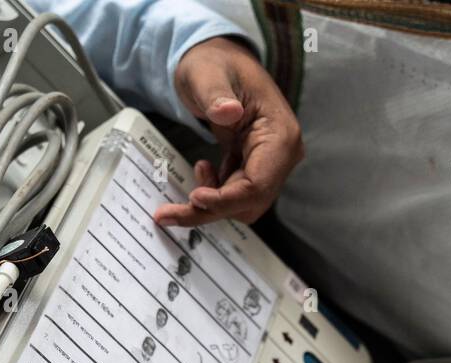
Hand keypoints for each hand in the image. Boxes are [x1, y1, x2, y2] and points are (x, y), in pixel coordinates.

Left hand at [158, 36, 303, 226]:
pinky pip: (236, 194)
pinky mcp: (256, 166)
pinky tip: (202, 171)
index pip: (258, 185)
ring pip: (242, 204)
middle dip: (212, 210)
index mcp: (279, 134)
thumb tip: (228, 112)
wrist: (216, 61)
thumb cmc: (213, 64)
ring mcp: (271, 162)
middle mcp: (282, 154)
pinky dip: (214, 195)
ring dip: (210, 206)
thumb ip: (216, 95)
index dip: (226, 199)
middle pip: (250, 202)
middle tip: (169, 213)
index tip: (194, 198)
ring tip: (186, 189)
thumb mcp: (207, 75)